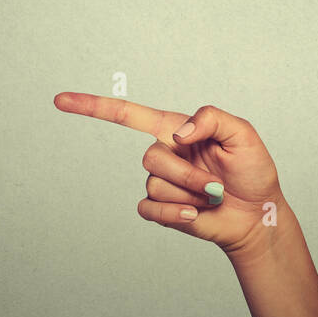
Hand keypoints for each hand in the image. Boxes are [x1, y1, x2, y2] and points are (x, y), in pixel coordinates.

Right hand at [53, 92, 283, 258]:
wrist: (257, 215)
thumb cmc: (252, 171)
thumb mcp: (242, 134)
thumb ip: (210, 119)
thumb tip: (176, 134)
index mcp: (176, 129)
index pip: (128, 114)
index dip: (93, 107)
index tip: (60, 101)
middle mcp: (164, 153)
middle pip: (150, 158)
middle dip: (187, 175)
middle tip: (216, 185)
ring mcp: (161, 182)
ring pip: (155, 185)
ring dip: (189, 195)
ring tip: (212, 197)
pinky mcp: (161, 209)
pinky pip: (149, 209)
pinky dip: (174, 214)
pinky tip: (195, 215)